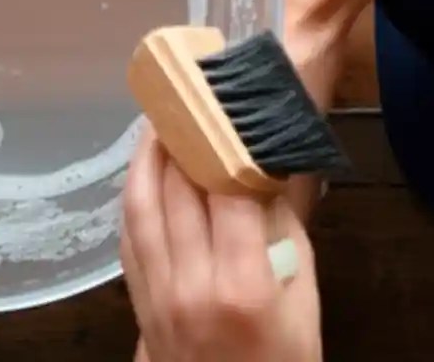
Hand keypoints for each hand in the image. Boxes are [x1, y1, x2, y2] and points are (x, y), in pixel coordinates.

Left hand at [121, 128, 321, 361]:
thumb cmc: (286, 358)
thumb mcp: (304, 296)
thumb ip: (282, 234)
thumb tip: (264, 173)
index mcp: (242, 283)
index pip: (226, 192)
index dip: (226, 144)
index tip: (230, 107)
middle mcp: (191, 285)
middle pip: (175, 193)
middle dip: (179, 140)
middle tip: (186, 98)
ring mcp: (158, 297)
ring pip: (140, 210)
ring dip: (145, 161)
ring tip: (155, 123)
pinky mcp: (140, 307)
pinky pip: (129, 240)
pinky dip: (134, 200)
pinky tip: (142, 178)